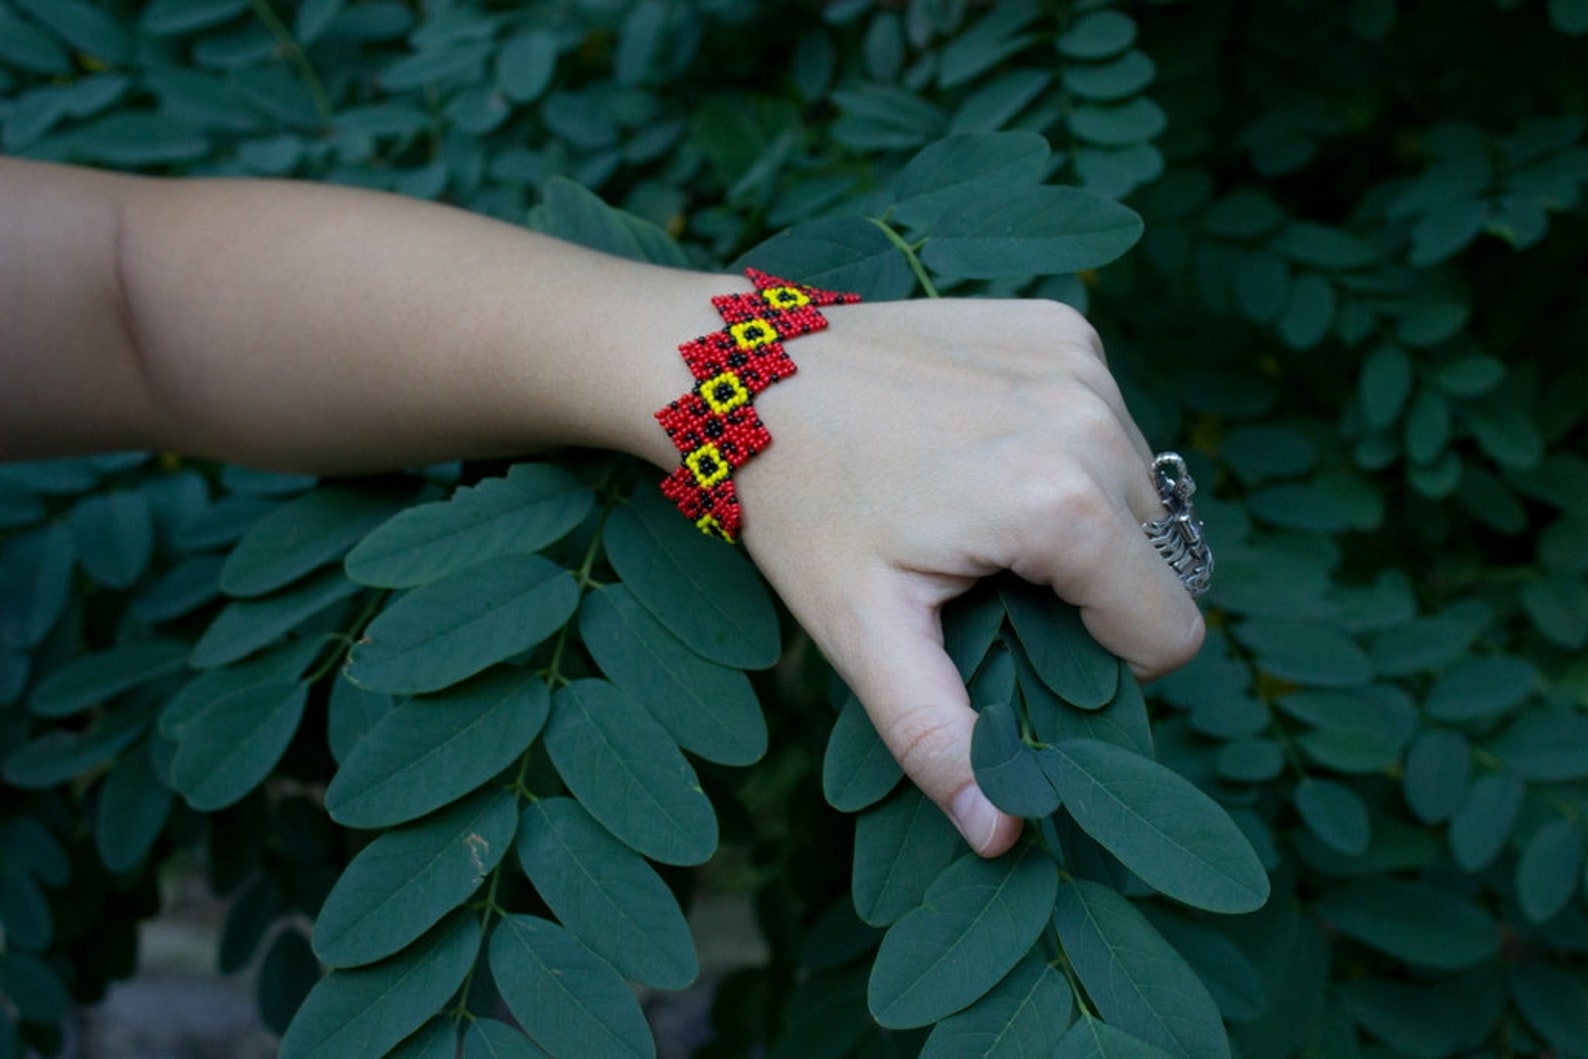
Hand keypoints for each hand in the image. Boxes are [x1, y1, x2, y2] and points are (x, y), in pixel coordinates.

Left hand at [735, 297, 1205, 856]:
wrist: (740, 370)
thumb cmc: (797, 502)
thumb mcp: (861, 631)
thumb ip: (940, 737)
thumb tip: (1004, 836)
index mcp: (1059, 502)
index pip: (1171, 631)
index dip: (1109, 667)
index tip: (1022, 643)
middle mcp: (1092, 419)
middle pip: (1157, 561)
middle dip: (1087, 590)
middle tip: (983, 577)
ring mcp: (1081, 360)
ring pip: (1139, 491)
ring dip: (1081, 519)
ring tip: (974, 510)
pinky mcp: (1063, 326)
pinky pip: (1106, 422)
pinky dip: (1064, 450)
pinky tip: (977, 449)